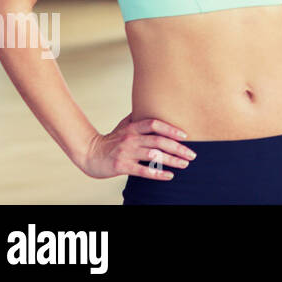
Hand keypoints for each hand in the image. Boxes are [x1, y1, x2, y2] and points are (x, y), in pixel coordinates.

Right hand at [80, 113, 195, 180]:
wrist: (89, 154)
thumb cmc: (111, 140)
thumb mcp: (123, 125)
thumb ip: (138, 118)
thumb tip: (152, 105)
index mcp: (133, 127)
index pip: (155, 124)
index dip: (171, 129)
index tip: (185, 135)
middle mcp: (131, 139)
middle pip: (159, 141)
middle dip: (178, 148)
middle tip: (192, 154)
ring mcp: (126, 153)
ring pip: (154, 156)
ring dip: (172, 160)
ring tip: (184, 164)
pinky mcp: (122, 166)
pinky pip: (143, 171)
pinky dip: (158, 173)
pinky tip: (169, 176)